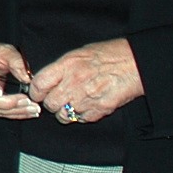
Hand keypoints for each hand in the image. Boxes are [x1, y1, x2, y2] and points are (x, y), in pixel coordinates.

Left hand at [28, 38, 143, 124]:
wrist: (136, 64)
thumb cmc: (109, 55)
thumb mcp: (79, 53)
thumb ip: (61, 68)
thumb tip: (45, 80)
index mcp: (68, 65)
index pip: (38, 85)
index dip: (35, 91)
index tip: (38, 92)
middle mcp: (75, 82)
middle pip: (49, 103)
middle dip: (51, 103)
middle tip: (58, 98)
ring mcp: (87, 98)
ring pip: (63, 115)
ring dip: (65, 111)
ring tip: (74, 102)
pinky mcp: (99, 110)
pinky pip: (80, 119)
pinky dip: (80, 115)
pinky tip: (87, 105)